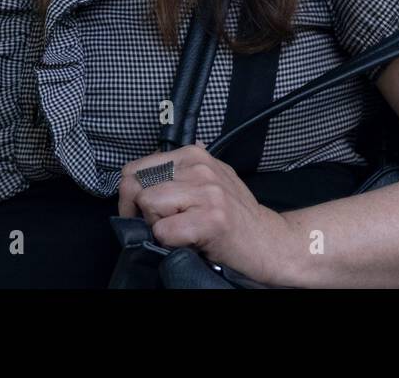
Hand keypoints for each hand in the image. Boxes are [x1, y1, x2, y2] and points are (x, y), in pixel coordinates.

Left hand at [118, 143, 298, 284]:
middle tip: (164, 226)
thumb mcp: (204, 182)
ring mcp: (207, 192)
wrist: (269, 241)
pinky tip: (191, 241)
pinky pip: (163, 232)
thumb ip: (173, 174)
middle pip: (137, 187)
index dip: (130, 196)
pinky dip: (170, 243)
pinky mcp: (211, 219)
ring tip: (183, 231)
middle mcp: (200, 167)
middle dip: (140, 213)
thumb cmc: (232, 215)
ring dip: (158, 227)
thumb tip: (131, 179)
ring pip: (148, 205)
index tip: (142, 213)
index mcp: (193, 154)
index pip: (135, 169)